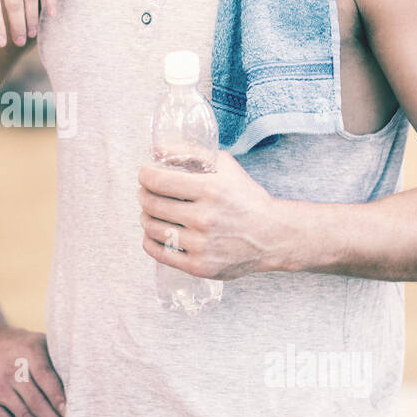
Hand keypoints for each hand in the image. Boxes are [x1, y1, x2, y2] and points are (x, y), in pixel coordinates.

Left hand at [137, 152, 290, 279]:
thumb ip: (191, 153)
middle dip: (143, 195)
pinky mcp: (199, 266)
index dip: (144, 175)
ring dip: (145, 217)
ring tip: (151, 212)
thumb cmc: (247, 199)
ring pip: (152, 228)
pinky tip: (154, 234)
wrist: (273, 236)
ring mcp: (201, 245)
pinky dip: (149, 241)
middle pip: (151, 204)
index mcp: (210, 189)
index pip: (157, 180)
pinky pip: (158, 252)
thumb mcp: (226, 166)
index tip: (146, 175)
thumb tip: (156, 149)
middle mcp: (204, 218)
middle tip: (147, 193)